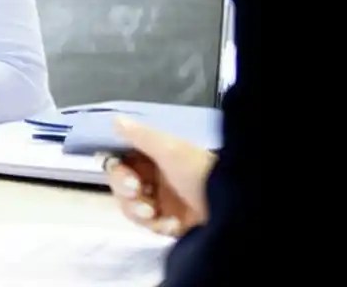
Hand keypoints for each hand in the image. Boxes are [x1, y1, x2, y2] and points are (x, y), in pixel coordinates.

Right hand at [104, 117, 215, 236]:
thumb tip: (116, 120)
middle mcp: (156, 178)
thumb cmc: (198, 171)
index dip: (118, 172)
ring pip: (132, 209)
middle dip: (126, 193)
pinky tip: (173, 224)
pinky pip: (152, 227)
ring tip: (154, 214)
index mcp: (154, 157)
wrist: (231, 206)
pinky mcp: (172, 223)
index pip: (122, 163)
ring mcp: (164, 202)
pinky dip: (159, 226)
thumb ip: (140, 135)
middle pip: (122, 188)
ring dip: (138, 211)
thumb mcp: (169, 149)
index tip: (128, 178)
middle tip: (137, 193)